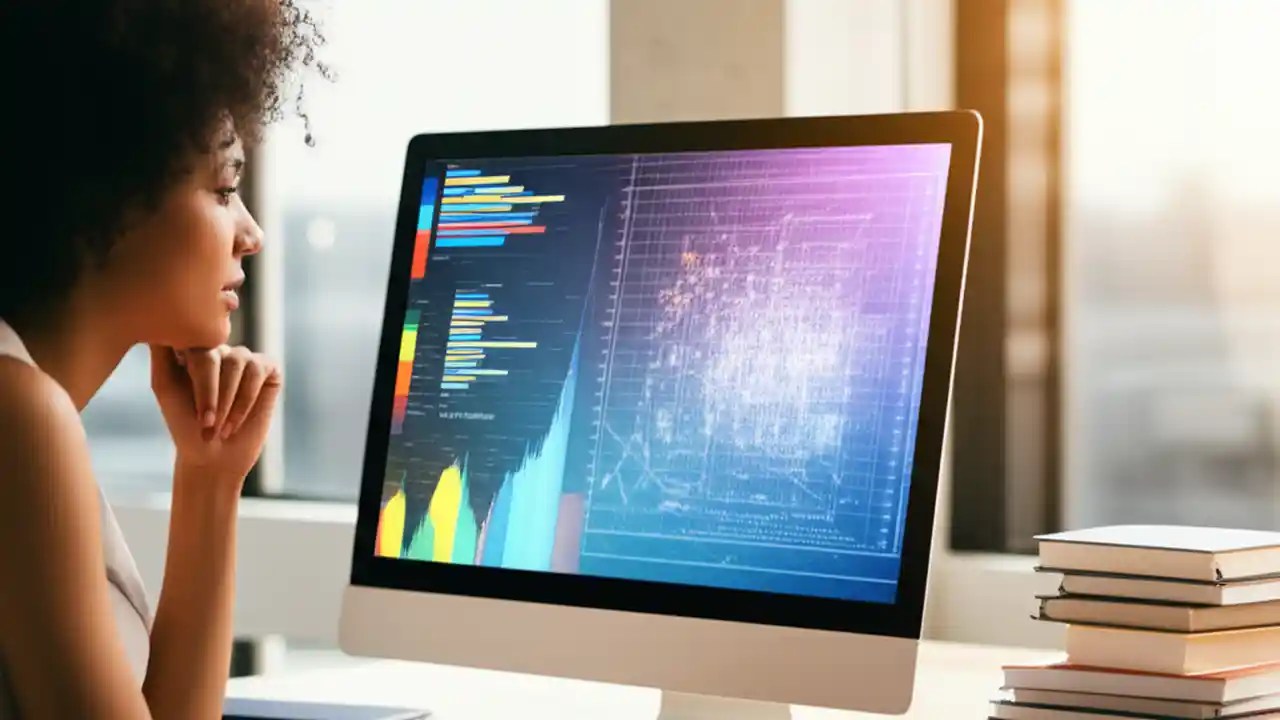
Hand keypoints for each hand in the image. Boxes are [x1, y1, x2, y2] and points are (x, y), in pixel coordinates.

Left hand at [149, 344, 282, 481]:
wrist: (211, 456)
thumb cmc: (183, 423)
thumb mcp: (164, 385)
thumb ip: (162, 350)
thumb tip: (160, 315)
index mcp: (195, 348)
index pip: (193, 341)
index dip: (192, 375)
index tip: (188, 406)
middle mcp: (222, 349)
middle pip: (216, 354)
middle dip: (210, 392)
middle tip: (205, 422)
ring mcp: (246, 359)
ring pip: (239, 362)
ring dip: (228, 400)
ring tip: (220, 426)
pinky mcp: (269, 370)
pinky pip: (259, 371)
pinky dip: (246, 399)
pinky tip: (237, 421)